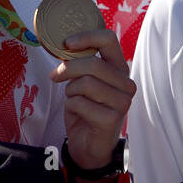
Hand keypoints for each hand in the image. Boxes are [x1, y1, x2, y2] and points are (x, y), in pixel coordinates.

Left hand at [51, 27, 133, 182]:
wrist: (89, 145)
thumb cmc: (86, 109)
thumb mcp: (84, 82)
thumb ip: (81, 65)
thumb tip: (64, 46)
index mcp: (120, 69)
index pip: (108, 40)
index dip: (86, 37)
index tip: (67, 43)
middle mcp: (126, 83)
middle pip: (93, 64)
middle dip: (68, 69)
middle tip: (56, 76)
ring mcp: (122, 102)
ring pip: (85, 84)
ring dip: (70, 91)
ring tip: (73, 99)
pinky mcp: (112, 119)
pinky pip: (80, 103)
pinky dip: (71, 106)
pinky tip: (78, 113)